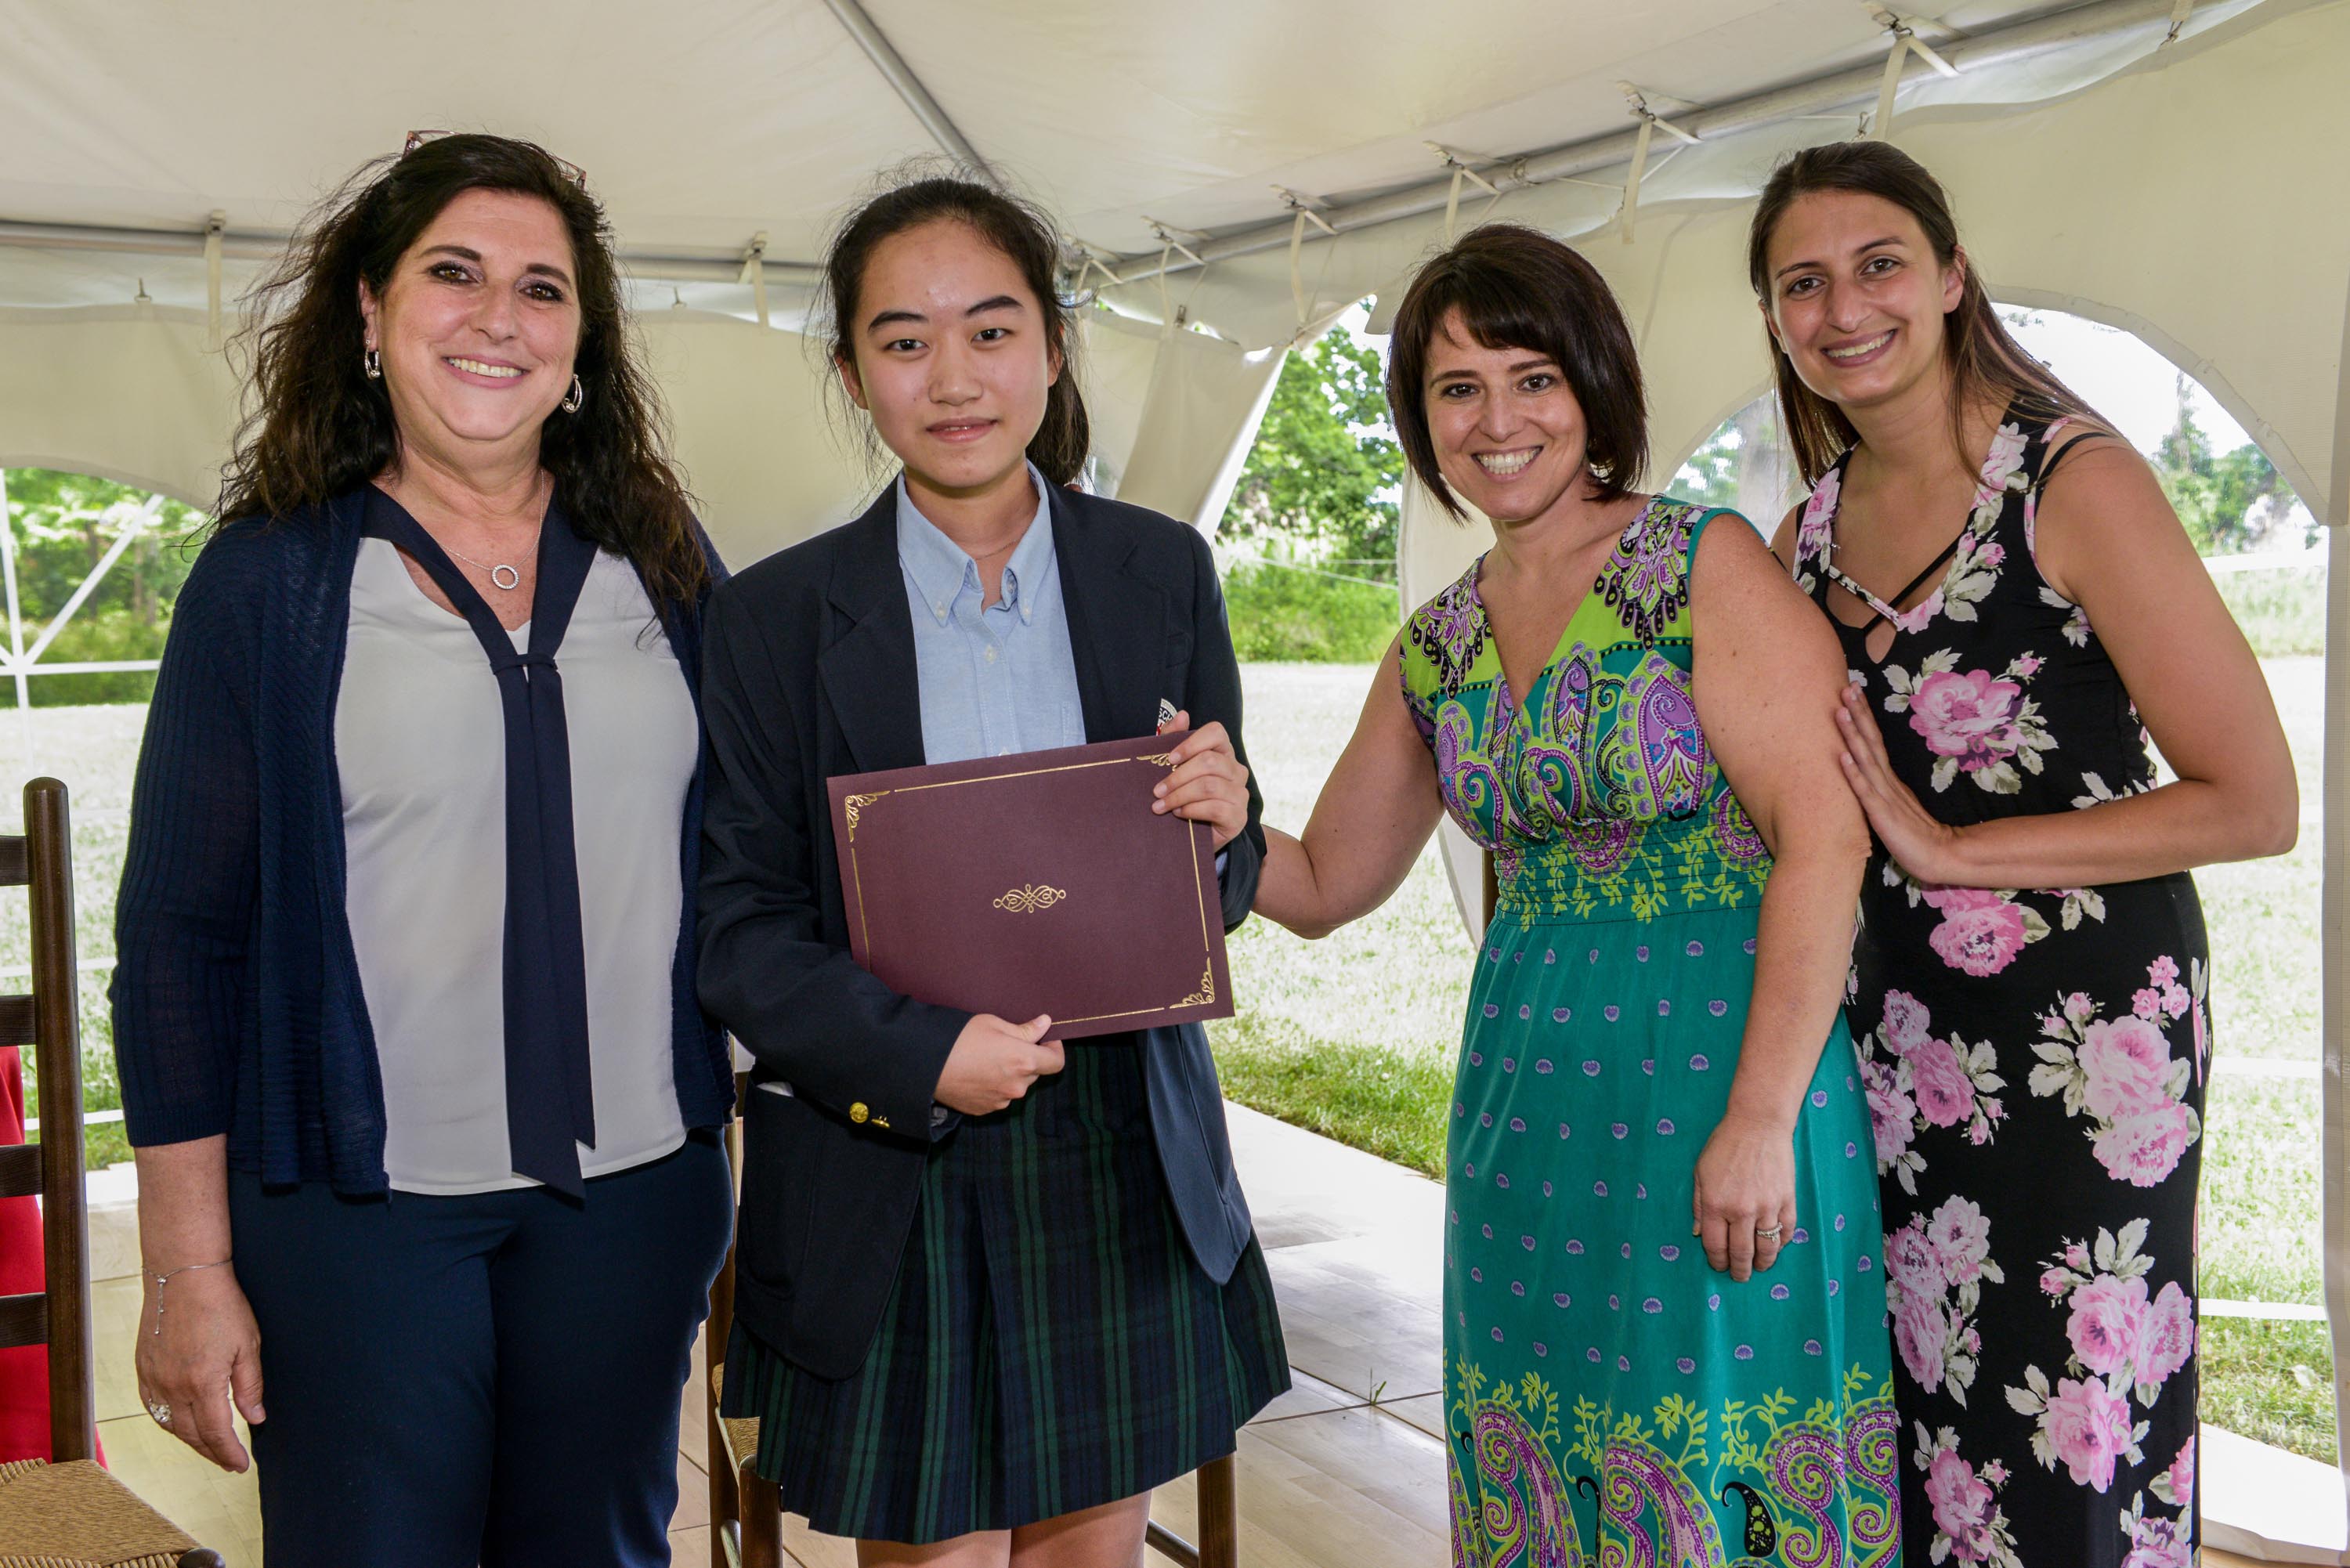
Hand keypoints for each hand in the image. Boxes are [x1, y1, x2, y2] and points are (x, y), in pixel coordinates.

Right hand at [134, 1262, 264, 1471]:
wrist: (182, 1277)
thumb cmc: (220, 1306)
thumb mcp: (247, 1345)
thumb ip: (250, 1386)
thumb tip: (255, 1418)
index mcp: (202, 1384)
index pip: (216, 1433)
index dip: (229, 1454)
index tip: (241, 1465)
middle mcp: (173, 1388)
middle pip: (192, 1435)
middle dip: (212, 1453)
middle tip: (228, 1462)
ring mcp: (154, 1379)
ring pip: (170, 1425)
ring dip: (190, 1441)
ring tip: (209, 1447)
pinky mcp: (143, 1369)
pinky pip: (153, 1408)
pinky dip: (169, 1422)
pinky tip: (182, 1423)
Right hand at [934, 1014, 1063, 1115]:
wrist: (926, 1064)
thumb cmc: (960, 1038)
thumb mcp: (994, 1024)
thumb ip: (1024, 1029)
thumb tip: (1045, 1024)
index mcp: (1023, 1061)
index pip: (1056, 1063)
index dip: (1054, 1050)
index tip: (1045, 1040)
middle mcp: (1017, 1086)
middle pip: (1035, 1073)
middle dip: (1028, 1059)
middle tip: (1008, 1045)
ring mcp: (1001, 1101)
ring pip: (1016, 1086)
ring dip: (1011, 1074)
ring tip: (988, 1059)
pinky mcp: (985, 1109)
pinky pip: (1000, 1096)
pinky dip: (996, 1086)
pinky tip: (978, 1073)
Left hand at [1154, 709, 1250, 851]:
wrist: (1193, 835)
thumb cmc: (1183, 795)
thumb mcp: (1173, 768)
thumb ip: (1174, 739)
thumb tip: (1182, 715)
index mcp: (1223, 752)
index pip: (1216, 732)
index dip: (1191, 743)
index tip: (1169, 759)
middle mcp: (1236, 770)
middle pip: (1210, 762)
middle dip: (1177, 776)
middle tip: (1156, 790)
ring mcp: (1240, 794)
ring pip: (1210, 786)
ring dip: (1179, 796)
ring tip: (1160, 805)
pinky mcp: (1238, 817)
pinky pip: (1215, 808)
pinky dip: (1191, 810)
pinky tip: (1178, 814)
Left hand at [1692, 1112, 1796, 1282]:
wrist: (1758, 1125)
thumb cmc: (1724, 1146)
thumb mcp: (1700, 1173)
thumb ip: (1699, 1206)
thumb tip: (1699, 1234)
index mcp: (1716, 1204)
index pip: (1716, 1246)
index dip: (1717, 1261)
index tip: (1719, 1267)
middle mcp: (1741, 1210)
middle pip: (1742, 1253)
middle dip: (1740, 1270)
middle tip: (1740, 1277)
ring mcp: (1767, 1207)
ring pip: (1767, 1248)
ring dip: (1763, 1263)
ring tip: (1759, 1268)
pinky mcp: (1787, 1201)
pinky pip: (1786, 1231)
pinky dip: (1781, 1243)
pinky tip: (1776, 1247)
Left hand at [1837, 684, 1965, 884]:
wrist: (1938, 856)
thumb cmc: (1913, 833)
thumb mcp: (1893, 805)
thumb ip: (1881, 789)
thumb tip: (1866, 772)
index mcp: (1889, 778)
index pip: (1874, 740)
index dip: (1864, 716)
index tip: (1853, 691)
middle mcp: (1887, 781)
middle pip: (1871, 741)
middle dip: (1859, 713)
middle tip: (1847, 686)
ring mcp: (1885, 796)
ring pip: (1866, 759)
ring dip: (1853, 735)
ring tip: (1841, 711)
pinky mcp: (1881, 814)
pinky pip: (1865, 791)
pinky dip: (1854, 773)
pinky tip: (1842, 757)